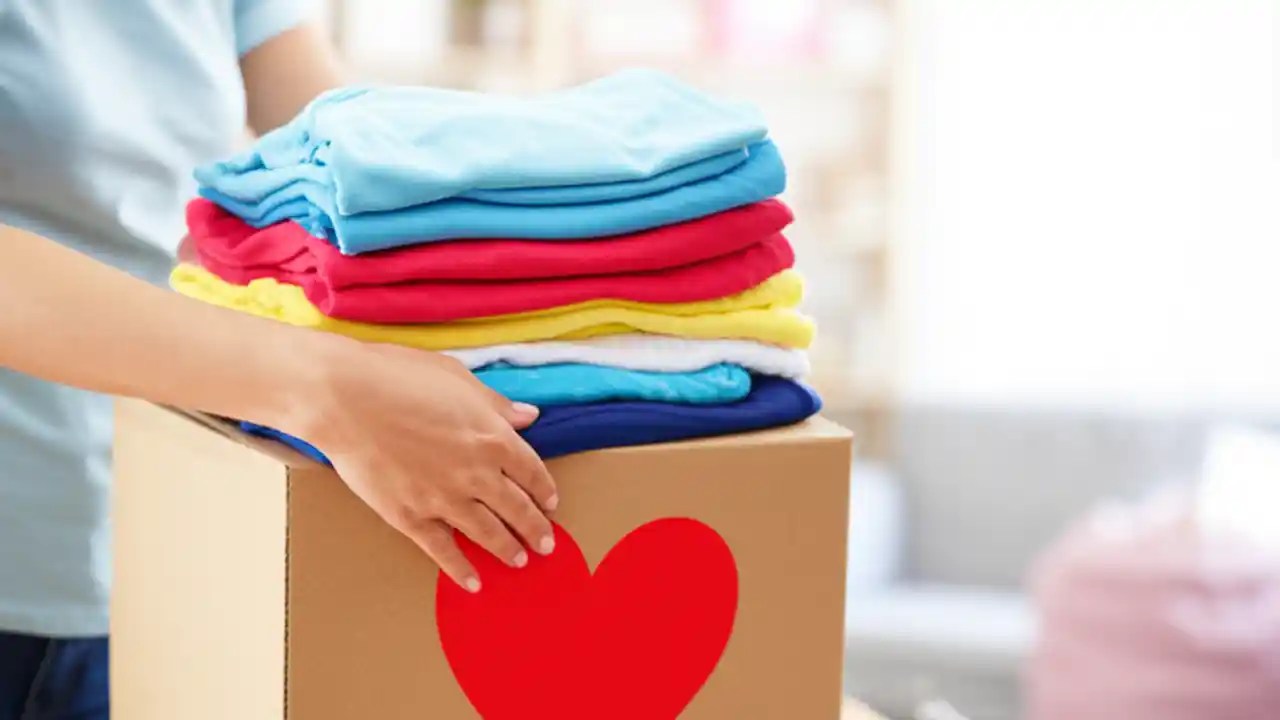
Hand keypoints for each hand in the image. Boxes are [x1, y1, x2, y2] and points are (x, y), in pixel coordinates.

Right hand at [286, 338, 557, 592]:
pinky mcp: (410, 516)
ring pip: (488, 533)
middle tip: (546, 544)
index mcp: (493, 437)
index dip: (544, 491)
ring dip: (508, 549)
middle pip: (517, 508)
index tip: (551, 503)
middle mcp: (476, 473)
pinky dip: (461, 569)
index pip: (532, 472)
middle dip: (535, 529)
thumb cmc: (398, 376)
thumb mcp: (458, 379)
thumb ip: (496, 405)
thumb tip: (529, 417)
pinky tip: (474, 583)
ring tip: (519, 561)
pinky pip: (443, 550)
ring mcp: (444, 498)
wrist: (344, 398)